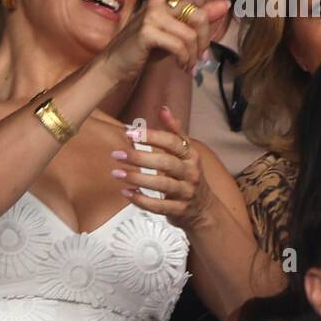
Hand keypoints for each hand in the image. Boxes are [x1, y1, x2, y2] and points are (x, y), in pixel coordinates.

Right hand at [100, 0, 229, 82]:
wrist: (118, 64)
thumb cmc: (148, 47)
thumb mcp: (177, 31)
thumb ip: (200, 17)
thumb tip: (226, 3)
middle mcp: (157, 1)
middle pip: (198, 16)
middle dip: (205, 40)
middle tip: (201, 55)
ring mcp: (151, 15)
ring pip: (190, 35)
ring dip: (193, 54)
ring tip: (189, 64)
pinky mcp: (147, 32)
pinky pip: (179, 46)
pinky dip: (184, 59)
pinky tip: (182, 65)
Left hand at [112, 105, 214, 230]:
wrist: (204, 210)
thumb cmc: (188, 176)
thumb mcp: (185, 154)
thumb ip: (174, 133)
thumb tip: (163, 109)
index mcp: (191, 156)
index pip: (173, 142)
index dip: (152, 137)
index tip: (129, 133)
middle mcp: (191, 173)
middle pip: (166, 163)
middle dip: (140, 157)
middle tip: (117, 154)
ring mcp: (186, 193)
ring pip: (163, 185)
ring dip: (138, 179)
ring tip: (117, 173)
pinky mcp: (179, 210)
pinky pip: (159, 206)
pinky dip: (142, 200)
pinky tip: (126, 193)